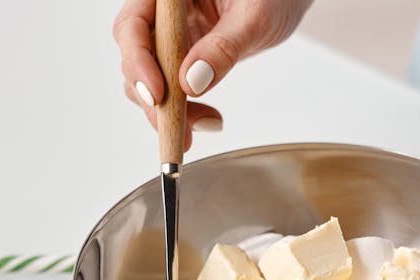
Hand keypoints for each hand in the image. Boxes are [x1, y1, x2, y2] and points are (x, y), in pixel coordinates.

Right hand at [113, 0, 312, 144]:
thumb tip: (192, 83)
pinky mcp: (182, 56)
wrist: (286, 0)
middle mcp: (161, 12)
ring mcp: (170, 35)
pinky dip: (184, 110)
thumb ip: (224, 47)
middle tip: (177, 128)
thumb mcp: (255, 17)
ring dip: (169, 111)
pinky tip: (209, 119)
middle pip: (135, 56)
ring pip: (149, 78)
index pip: (132, 24)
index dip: (138, 61)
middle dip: (153, 97)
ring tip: (206, 124)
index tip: (157, 94)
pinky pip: (171, 88)